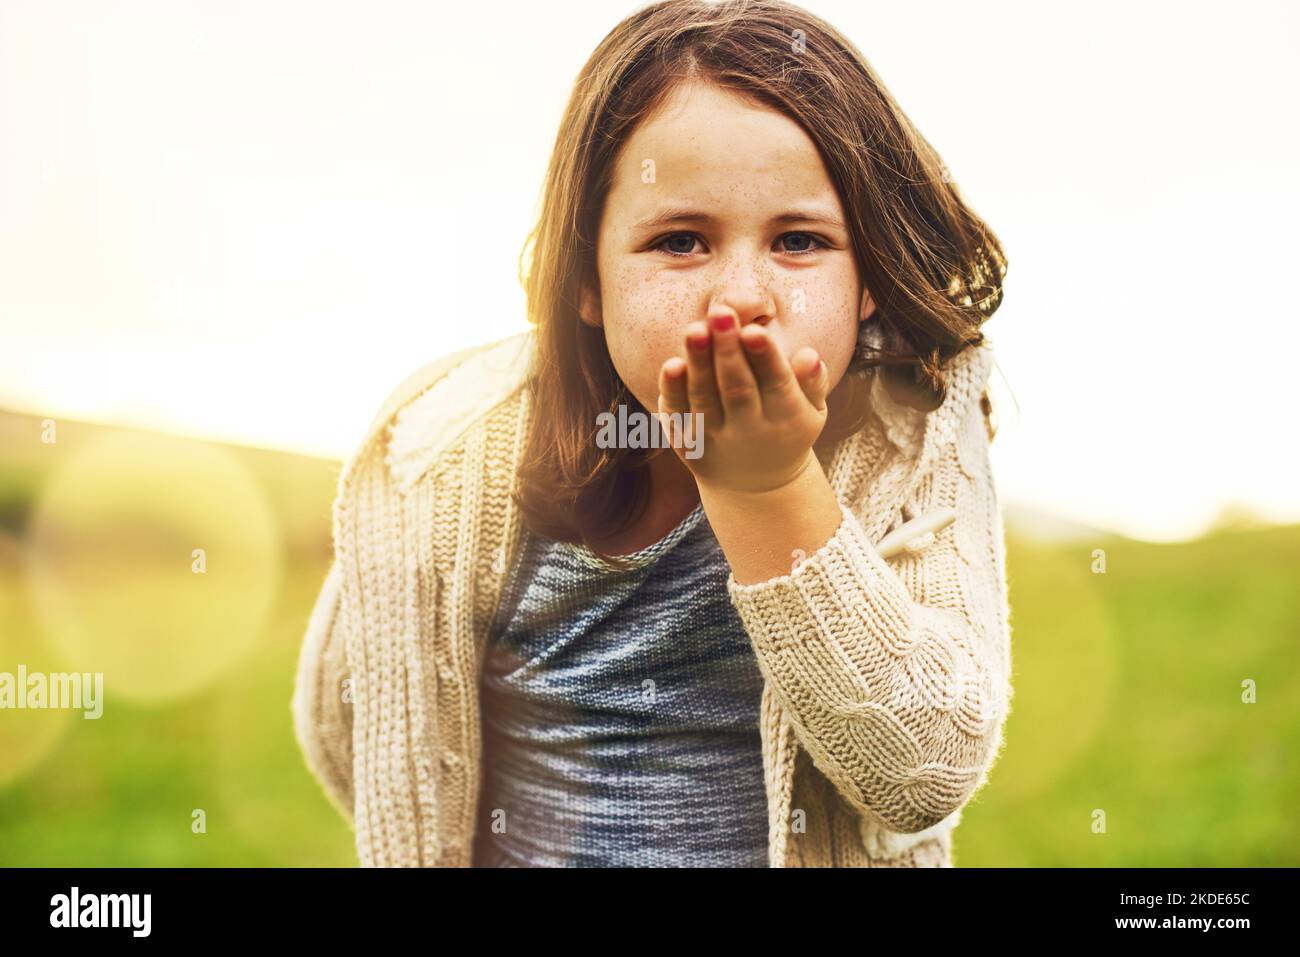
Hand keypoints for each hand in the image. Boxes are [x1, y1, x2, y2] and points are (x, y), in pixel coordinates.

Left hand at [656, 314, 830, 493]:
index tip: (753, 329)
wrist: (756, 486)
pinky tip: (672, 364)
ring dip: (699, 365)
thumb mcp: (812, 412)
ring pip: (705, 400)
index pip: (777, 384)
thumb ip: (813, 383)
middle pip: (737, 390)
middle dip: (728, 351)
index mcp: (787, 417)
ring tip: (695, 329)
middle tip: (720, 312)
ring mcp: (716, 440)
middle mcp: (751, 431)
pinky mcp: (689, 445)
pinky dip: (672, 392)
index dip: (765, 357)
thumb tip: (809, 356)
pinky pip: (678, 415)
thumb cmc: (787, 429)